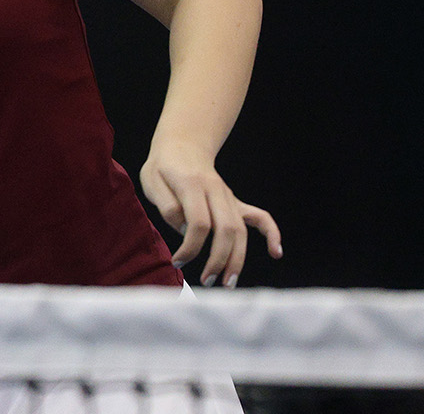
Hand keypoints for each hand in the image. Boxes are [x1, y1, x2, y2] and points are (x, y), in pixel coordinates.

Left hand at [140, 141, 282, 286]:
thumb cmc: (163, 168)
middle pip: (226, 230)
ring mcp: (228, 197)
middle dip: (218, 260)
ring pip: (241, 230)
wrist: (182, 146)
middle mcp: (216, 191)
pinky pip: (260, 217)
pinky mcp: (235, 202)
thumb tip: (185, 229)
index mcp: (192, 185)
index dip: (190, 247)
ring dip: (237, 258)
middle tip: (207, 281)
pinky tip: (277, 253)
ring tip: (228, 282)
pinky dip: (271, 234)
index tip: (178, 262)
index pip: (199, 223)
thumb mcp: (151, 181)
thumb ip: (166, 205)